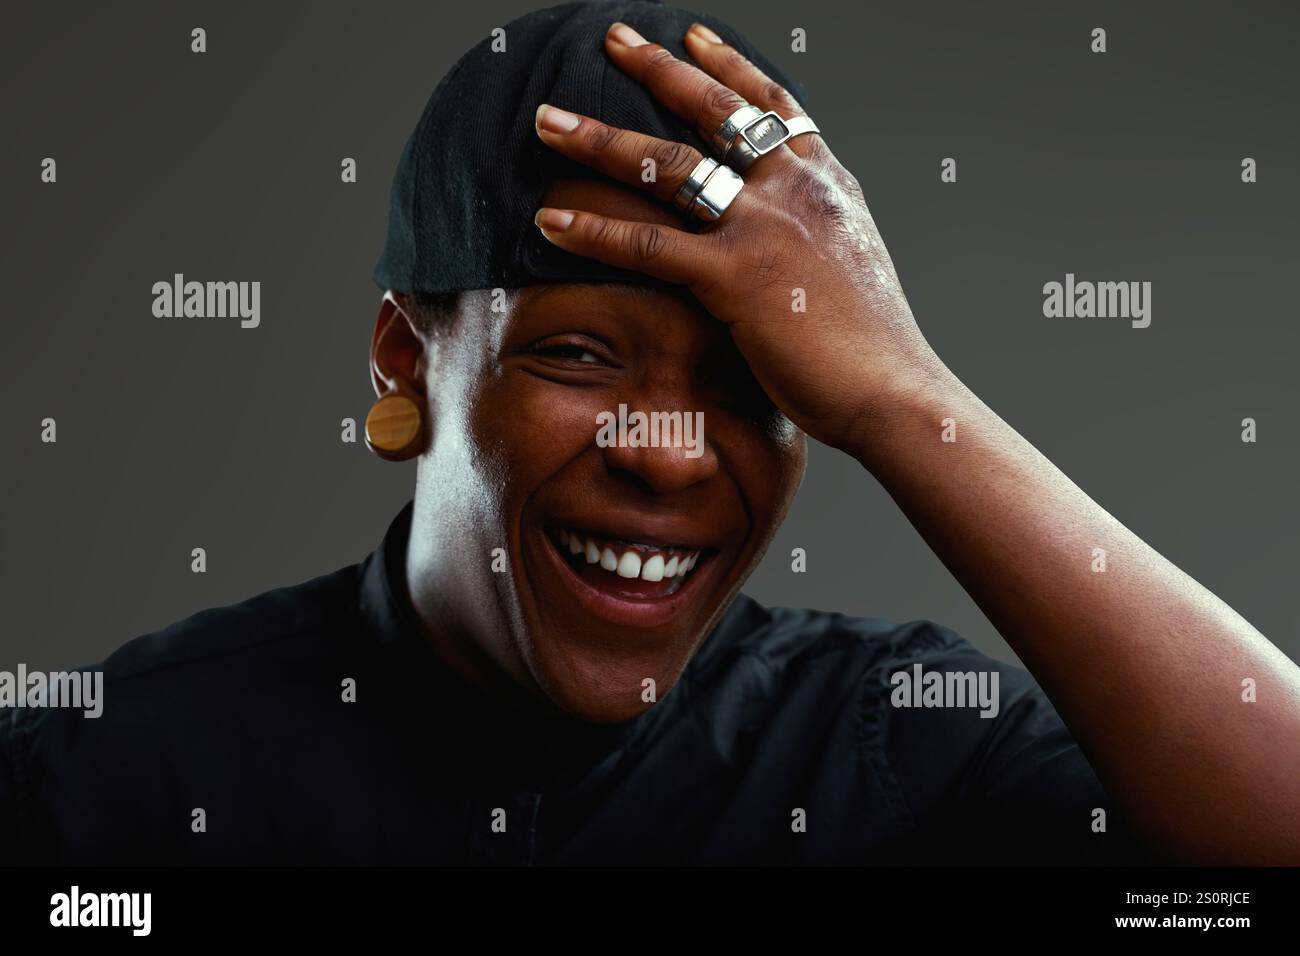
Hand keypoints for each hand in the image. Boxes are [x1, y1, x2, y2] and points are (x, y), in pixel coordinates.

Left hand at [532, 20, 939, 451]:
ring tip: (546, 121)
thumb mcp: (850, 268)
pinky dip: (593, 232)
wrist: (892, 390)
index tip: (692, 36)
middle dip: (656, 68)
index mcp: (826, 183)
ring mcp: (763, 227)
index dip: (730, 65)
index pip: (772, 106)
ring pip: (668, 167)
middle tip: (613, 36)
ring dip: (598, 139)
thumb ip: (813, 237)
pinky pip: (648, 245)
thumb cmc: (871, 347)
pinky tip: (549, 223)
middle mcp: (795, 189)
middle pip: (714, 111)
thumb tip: (787, 240)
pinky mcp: (734, 276)